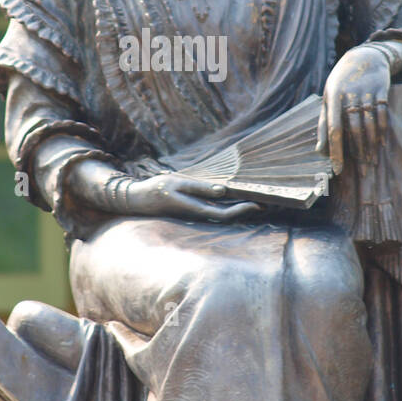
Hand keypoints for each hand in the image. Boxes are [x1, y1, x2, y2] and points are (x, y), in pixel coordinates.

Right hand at [111, 174, 261, 221]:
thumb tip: (224, 191)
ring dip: (238, 210)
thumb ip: (200, 188)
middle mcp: (196, 215)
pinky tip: (234, 200)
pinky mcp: (191, 212)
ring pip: (221, 216)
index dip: (242, 210)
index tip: (257, 204)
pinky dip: (227, 207)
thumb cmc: (156, 188)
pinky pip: (213, 212)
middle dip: (245, 211)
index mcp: (194, 208)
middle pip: (226, 217)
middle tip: (264, 203)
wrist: (136, 199)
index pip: (224, 214)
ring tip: (254, 200)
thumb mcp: (178, 183)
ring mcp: (194, 215)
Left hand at [315, 45, 390, 174]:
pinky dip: (382, 131)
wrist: (364, 56)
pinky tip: (382, 145)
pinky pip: (382, 114)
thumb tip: (319, 152)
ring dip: (370, 145)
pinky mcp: (381, 91)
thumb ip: (324, 124)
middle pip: (353, 130)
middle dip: (357, 153)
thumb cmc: (341, 83)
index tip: (338, 169)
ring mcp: (366, 92)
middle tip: (362, 172)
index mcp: (333, 98)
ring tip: (371, 162)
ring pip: (369, 124)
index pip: (333, 130)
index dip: (336, 151)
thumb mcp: (328, 99)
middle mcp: (349, 96)